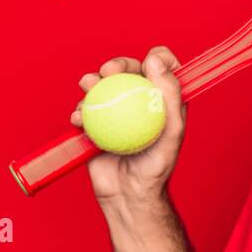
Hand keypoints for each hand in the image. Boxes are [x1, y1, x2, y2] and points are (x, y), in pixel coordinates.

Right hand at [72, 46, 186, 206]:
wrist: (128, 194)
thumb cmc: (155, 167)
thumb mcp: (172, 131)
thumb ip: (170, 95)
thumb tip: (154, 60)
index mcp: (163, 100)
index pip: (163, 68)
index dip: (157, 57)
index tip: (148, 61)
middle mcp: (140, 102)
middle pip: (129, 71)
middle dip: (117, 64)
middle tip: (108, 70)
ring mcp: (116, 112)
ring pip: (103, 86)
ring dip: (93, 84)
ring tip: (88, 90)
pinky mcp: (96, 124)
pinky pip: (85, 109)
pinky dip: (80, 110)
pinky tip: (79, 118)